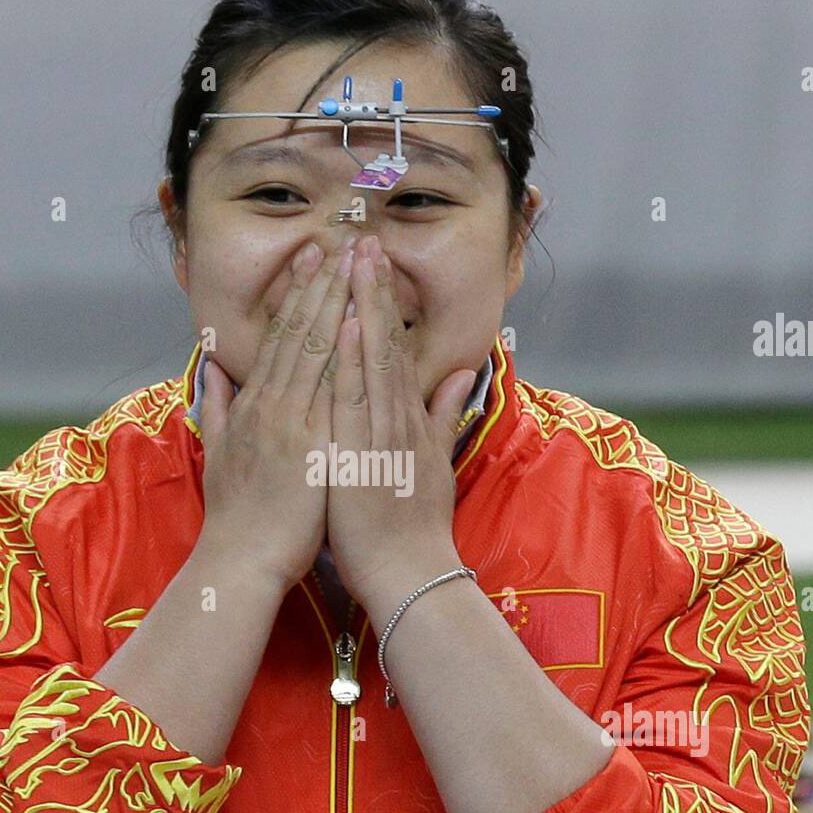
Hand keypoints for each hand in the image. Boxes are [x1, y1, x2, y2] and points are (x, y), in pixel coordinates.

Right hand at [196, 235, 357, 592]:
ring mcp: (287, 424)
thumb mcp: (218, 454)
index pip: (278, 339)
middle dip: (318, 285)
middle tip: (338, 240)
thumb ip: (216, 408)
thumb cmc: (237, 516)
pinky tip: (354, 323)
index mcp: (253, 406)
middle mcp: (269, 406)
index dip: (298, 297)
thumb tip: (211, 370)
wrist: (240, 563)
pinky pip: (327, 392)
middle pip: (296, 334)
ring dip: (333, 304)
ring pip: (312, 352)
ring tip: (351, 265)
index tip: (316, 260)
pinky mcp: (305, 447)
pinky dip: (340, 356)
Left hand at [326, 235, 475, 614]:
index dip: (382, 303)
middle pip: (384, 342)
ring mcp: (382, 434)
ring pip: (372, 359)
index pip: (393, 349)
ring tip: (354, 261)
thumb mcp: (437, 464)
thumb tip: (462, 374)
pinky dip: (354, 361)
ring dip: (363, 307)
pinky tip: (349, 324)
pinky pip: (357, 399)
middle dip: (373, 289)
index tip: (370, 262)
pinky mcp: (365, 455)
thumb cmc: (416, 526)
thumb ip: (446, 415)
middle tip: (363, 238)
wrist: (411, 574)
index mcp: (408, 419)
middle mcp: (397, 419)